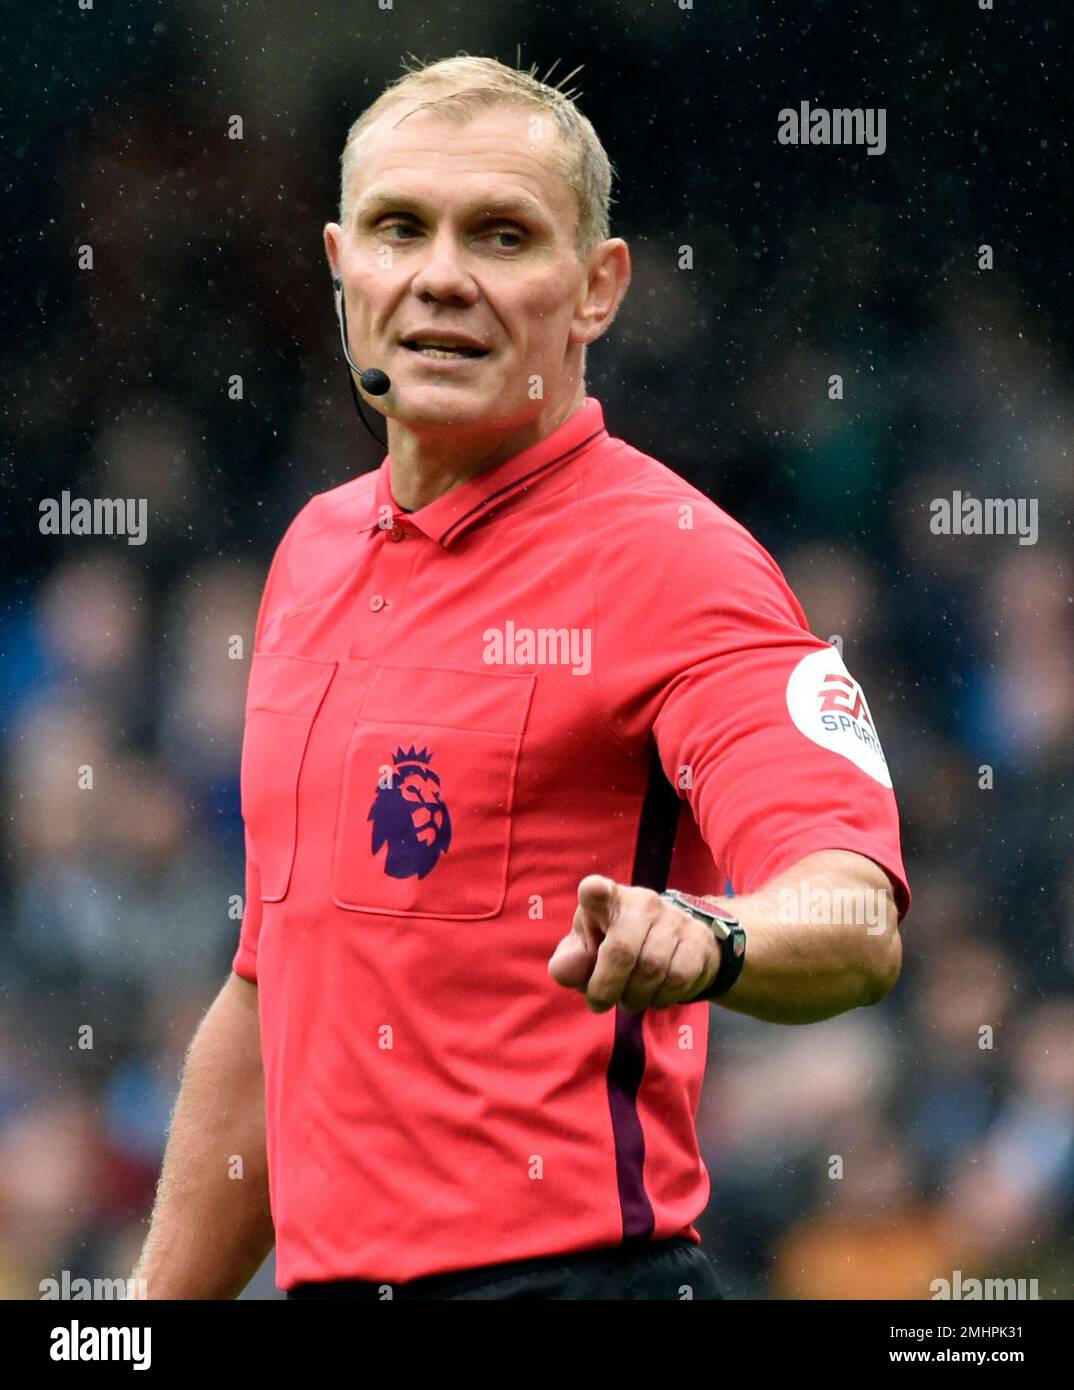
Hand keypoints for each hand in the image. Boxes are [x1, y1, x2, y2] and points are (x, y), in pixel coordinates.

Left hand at [548, 875, 721, 1012]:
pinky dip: (661, 998)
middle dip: (607, 986)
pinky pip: (678, 979)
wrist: (676, 944)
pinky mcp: (698, 939)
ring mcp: (673, 919)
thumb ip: (570, 963)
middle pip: (622, 950)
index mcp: (607, 900)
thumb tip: (565, 971)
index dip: (596, 890)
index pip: (598, 890)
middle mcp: (642, 902)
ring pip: (652, 968)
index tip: (596, 889)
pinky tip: (655, 995)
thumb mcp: (588, 951)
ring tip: (628, 999)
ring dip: (635, 996)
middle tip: (600, 1003)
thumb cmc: (618, 943)